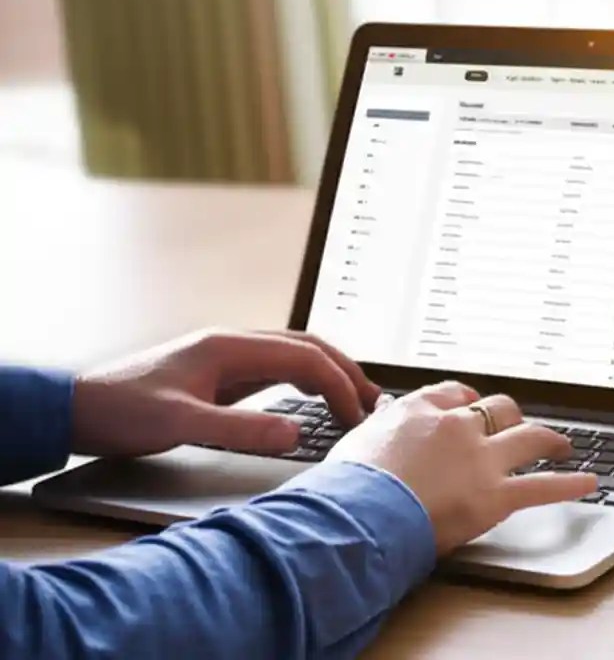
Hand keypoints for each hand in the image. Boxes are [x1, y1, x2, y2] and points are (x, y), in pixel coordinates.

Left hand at [72, 328, 381, 456]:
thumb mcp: (182, 424)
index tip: (357, 414)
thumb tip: (297, 431)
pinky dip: (306, 381)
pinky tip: (312, 400)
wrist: (77, 408)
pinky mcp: (220, 374)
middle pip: (307, 347)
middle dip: (345, 371)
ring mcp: (227, 358)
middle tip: (373, 403)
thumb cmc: (122, 410)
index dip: (337, 383)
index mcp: (229, 347)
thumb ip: (240, 428)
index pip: (303, 356)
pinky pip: (277, 369)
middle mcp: (233, 345)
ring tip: (355, 400)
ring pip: (294, 355)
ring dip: (328, 374)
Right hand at [326, 382, 597, 553]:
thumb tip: (381, 410)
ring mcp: (480, 460)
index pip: (456, 395)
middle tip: (519, 425)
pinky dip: (570, 485)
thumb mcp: (356, 440)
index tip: (475, 409)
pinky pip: (542, 487)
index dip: (470, 403)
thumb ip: (379, 424)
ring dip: (549, 440)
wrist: (358, 514)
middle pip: (498, 409)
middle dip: (511, 416)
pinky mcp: (495, 495)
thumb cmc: (349, 484)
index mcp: (420, 411)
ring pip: (527, 438)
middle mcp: (456, 428)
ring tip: (562, 446)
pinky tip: (588, 483)